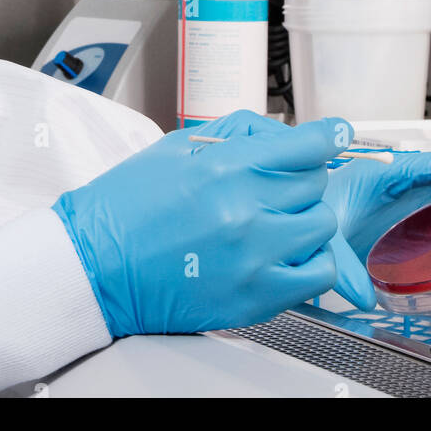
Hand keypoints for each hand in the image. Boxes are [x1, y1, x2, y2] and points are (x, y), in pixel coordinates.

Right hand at [53, 112, 351, 336]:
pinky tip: (283, 255)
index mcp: (224, 166)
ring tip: (274, 222)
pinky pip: (317, 273)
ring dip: (305, 219)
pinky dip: (310, 261)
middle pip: (316, 182)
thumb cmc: (127, 207)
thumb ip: (237, 135)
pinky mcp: (256, 296)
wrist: (94, 265)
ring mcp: (253, 254)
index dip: (328, 136)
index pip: (307, 144)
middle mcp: (244, 207)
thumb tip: (283, 134)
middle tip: (275, 187)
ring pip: (322, 224)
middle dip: (301, 178)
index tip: (335, 134)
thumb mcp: (177, 147)